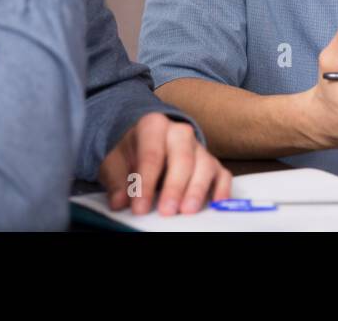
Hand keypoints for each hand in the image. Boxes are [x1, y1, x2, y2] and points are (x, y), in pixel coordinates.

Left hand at [98, 113, 231, 215]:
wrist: (145, 139)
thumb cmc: (131, 151)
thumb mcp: (115, 161)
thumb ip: (116, 180)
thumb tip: (119, 201)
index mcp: (154, 126)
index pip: (151, 155)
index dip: (145, 182)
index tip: (139, 207)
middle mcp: (180, 133)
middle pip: (182, 158)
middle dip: (175, 187)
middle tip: (167, 211)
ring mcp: (198, 148)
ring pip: (205, 165)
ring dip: (197, 189)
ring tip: (188, 210)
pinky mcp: (212, 163)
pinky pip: (222, 174)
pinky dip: (221, 190)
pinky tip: (216, 204)